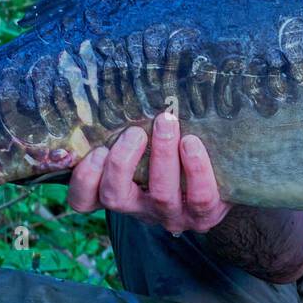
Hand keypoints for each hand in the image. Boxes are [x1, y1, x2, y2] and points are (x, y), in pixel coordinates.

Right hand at [67, 111, 230, 234]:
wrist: (219, 181)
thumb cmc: (173, 152)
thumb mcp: (146, 145)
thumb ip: (129, 128)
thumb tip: (120, 87)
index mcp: (118, 192)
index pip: (83, 200)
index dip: (84, 179)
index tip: (97, 150)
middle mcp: (139, 208)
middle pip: (115, 197)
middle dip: (121, 162)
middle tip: (135, 132)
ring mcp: (171, 215)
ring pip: (161, 194)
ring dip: (162, 156)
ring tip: (167, 122)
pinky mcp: (203, 215)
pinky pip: (200, 197)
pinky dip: (196, 168)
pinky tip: (192, 142)